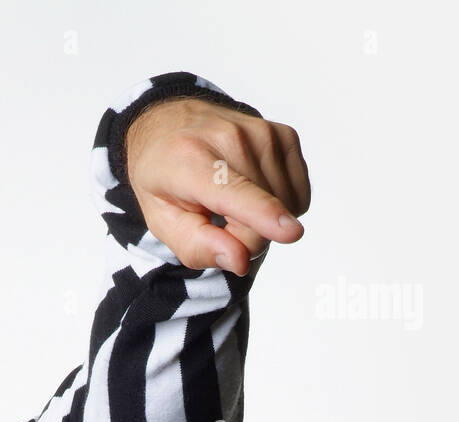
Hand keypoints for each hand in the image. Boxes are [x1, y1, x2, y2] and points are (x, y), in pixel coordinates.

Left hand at [124, 95, 310, 274]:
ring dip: (261, 220)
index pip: (235, 192)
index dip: (263, 215)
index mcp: (190, 160)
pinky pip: (298, 196)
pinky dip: (278, 203)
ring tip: (230, 201)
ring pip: (285, 209)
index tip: (291, 233)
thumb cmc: (164, 175)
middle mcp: (231, 138)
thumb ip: (195, 245)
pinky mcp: (285, 136)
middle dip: (242, 237)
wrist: (170, 124)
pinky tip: (252, 190)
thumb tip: (239, 260)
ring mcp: (263, 133)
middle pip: (260, 219)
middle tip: (215, 219)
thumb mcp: (160, 219)